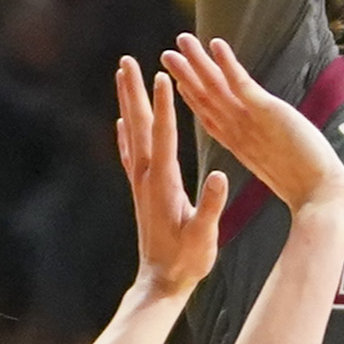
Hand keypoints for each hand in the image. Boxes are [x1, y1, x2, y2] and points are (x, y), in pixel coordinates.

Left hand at [117, 55, 225, 302]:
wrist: (161, 282)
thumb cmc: (186, 261)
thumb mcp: (204, 236)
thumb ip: (212, 206)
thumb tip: (221, 176)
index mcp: (164, 183)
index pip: (164, 135)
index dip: (164, 106)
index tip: (163, 76)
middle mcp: (146, 177)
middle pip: (139, 125)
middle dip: (134, 91)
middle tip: (126, 60)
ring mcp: (140, 183)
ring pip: (131, 133)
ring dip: (127, 103)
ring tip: (123, 76)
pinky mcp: (140, 191)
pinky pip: (130, 153)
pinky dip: (126, 133)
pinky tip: (124, 121)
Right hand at [161, 34, 343, 220]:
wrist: (322, 196)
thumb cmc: (308, 188)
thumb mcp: (281, 167)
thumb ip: (270, 156)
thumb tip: (274, 153)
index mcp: (241, 146)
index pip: (211, 117)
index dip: (193, 99)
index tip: (178, 82)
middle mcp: (240, 132)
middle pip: (206, 99)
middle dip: (186, 76)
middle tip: (166, 56)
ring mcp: (249, 122)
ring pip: (216, 87)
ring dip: (197, 63)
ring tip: (182, 40)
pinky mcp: (265, 113)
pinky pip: (240, 84)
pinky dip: (226, 64)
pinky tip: (215, 45)